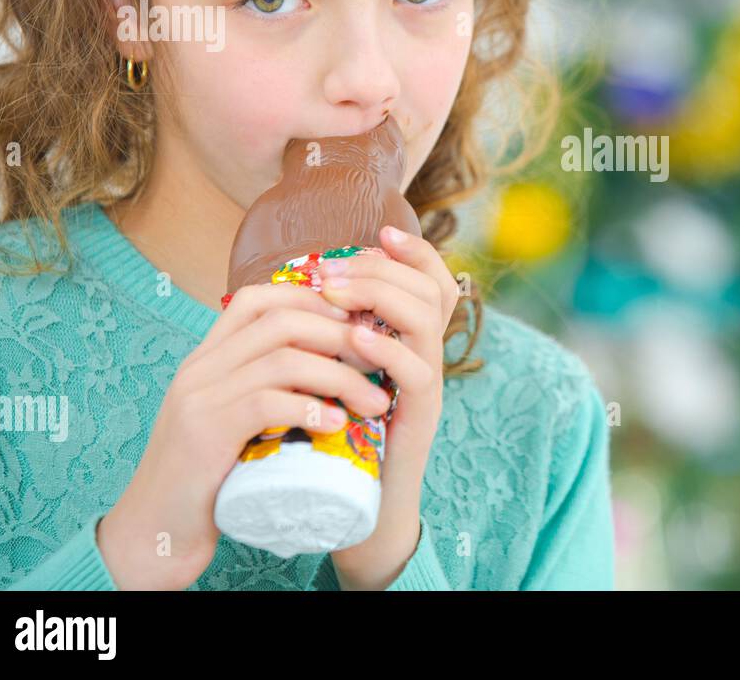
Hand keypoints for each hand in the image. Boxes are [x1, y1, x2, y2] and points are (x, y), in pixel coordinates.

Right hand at [98, 283, 389, 589]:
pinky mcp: (205, 433)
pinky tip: (338, 425)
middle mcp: (200, 367)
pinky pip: (266, 403)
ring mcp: (200, 397)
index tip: (356, 325)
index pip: (260, 298)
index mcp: (207, 356)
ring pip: (283, 359)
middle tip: (381, 360)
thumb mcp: (233, 418)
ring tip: (375, 402)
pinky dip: (310, 409)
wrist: (154, 530)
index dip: (313, 301)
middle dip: (341, 335)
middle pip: (282, 320)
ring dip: (341, 376)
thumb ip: (267, 388)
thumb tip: (333, 367)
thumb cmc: (206, 476)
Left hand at [319, 225, 458, 589]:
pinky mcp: (420, 418)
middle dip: (381, 267)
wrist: (357, 507)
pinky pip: (419, 371)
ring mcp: (429, 386)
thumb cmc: (338, 434)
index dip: (415, 250)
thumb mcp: (340, 371)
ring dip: (381, 295)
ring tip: (337, 293)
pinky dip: (387, 347)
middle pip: (432, 289)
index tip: (380, 232)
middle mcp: (430, 356)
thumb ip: (339, 331)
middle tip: (332, 270)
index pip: (434, 280)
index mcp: (413, 341)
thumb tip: (306, 281)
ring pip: (428, 319)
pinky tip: (355, 337)